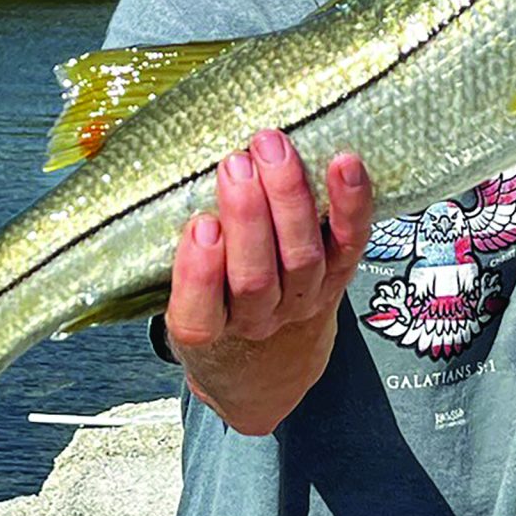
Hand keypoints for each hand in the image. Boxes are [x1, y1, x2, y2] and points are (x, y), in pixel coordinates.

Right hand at [164, 131, 373, 435]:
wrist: (268, 365)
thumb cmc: (215, 313)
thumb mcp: (178, 299)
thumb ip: (173, 255)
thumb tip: (162, 176)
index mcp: (207, 331)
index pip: (198, 316)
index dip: (200, 273)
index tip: (199, 224)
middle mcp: (257, 320)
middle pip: (255, 277)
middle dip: (248, 216)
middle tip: (235, 163)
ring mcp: (302, 301)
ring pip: (302, 256)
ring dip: (290, 198)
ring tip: (273, 149)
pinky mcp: (338, 279)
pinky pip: (350, 243)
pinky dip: (352, 204)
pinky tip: (345, 164)